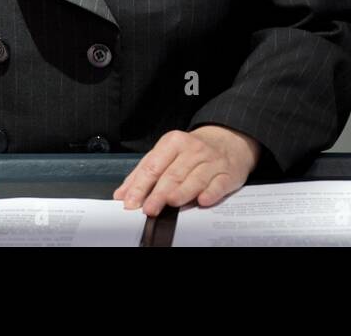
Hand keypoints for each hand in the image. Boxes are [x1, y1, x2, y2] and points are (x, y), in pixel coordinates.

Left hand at [112, 125, 261, 215]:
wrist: (228, 140)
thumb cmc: (191, 151)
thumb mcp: (166, 153)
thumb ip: (143, 173)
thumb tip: (122, 194)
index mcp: (173, 142)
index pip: (153, 166)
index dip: (141, 185)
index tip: (131, 202)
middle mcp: (193, 150)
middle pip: (172, 174)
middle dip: (159, 193)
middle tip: (148, 209)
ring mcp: (212, 161)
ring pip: (195, 179)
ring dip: (182, 192)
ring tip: (170, 203)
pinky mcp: (228, 174)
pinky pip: (218, 184)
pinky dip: (210, 193)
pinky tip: (202, 200)